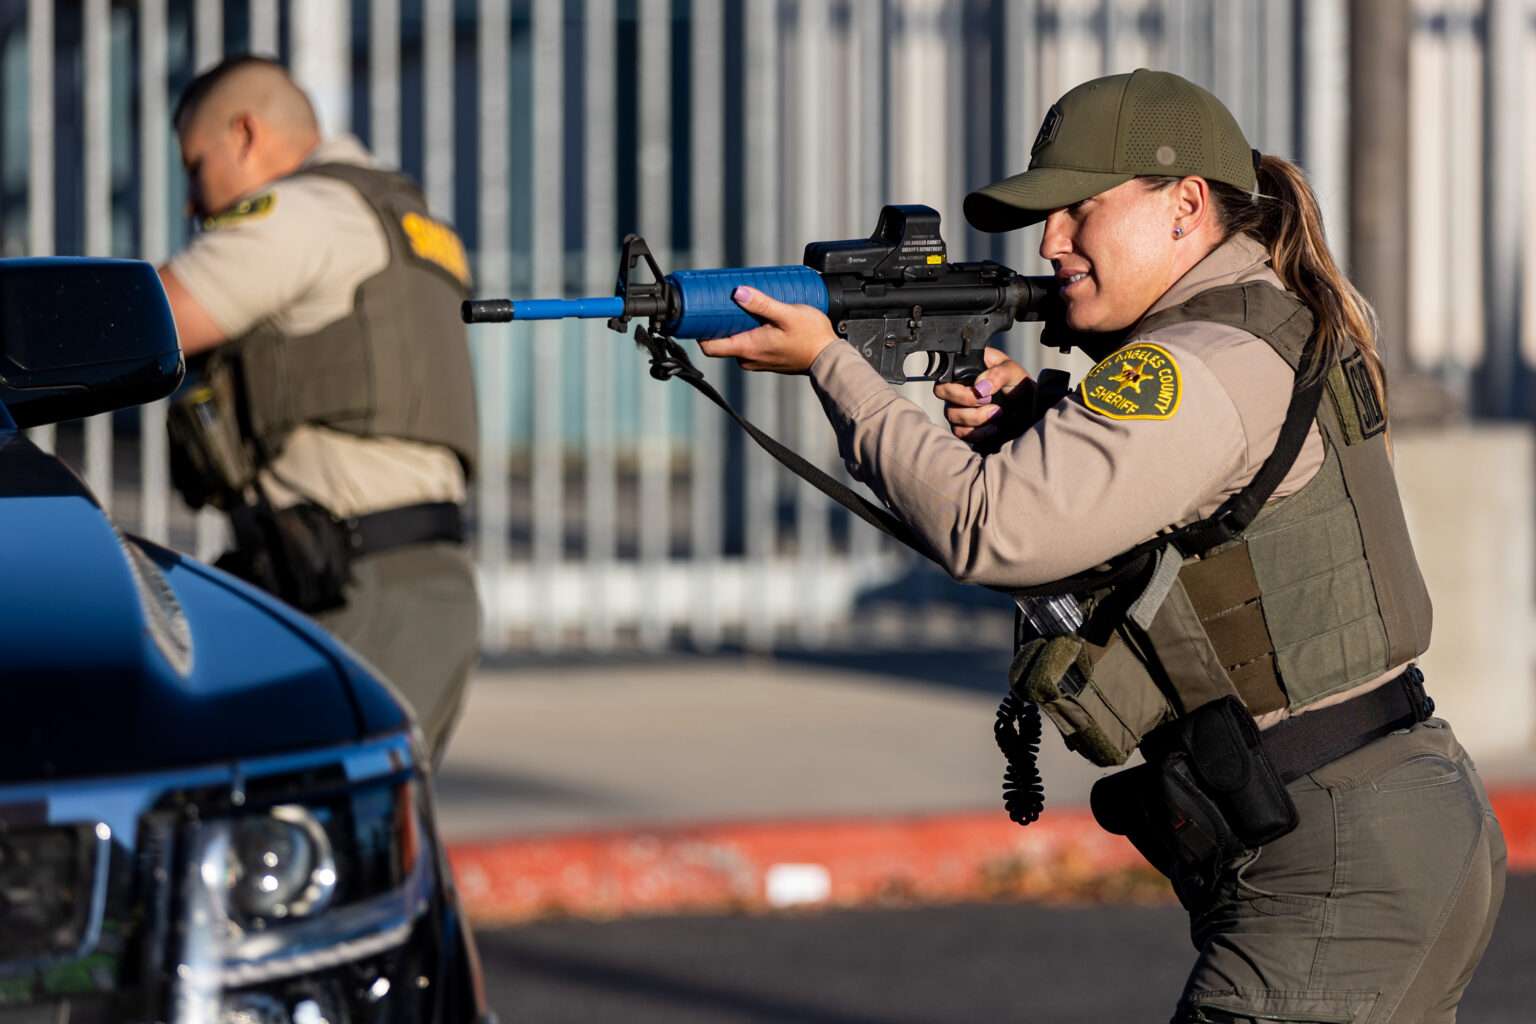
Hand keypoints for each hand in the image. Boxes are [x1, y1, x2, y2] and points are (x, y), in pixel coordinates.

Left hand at [696, 286, 837, 373]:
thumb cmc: (811, 337)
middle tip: (724, 299)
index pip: (709, 347)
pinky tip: (758, 316)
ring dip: (737, 324)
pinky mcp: (766, 359)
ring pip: (736, 341)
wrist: (829, 358)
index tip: (699, 313)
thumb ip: (762, 304)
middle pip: (721, 341)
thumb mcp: (787, 314)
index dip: (699, 331)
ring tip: (744, 304)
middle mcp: (748, 359)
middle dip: (720, 321)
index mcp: (747, 349)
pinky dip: (748, 331)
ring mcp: (757, 361)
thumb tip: (737, 292)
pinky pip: (749, 345)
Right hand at [933, 347, 1033, 448]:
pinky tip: (994, 428)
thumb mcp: (1014, 373)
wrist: (1029, 415)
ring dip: (976, 417)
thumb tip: (980, 387)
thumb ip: (998, 374)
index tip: (980, 390)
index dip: (957, 382)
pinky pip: (959, 432)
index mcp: (968, 366)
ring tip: (998, 414)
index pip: (947, 371)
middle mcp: (959, 386)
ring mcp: (959, 406)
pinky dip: (978, 433)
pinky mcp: (963, 426)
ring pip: (951, 414)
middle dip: (966, 399)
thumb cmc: (1019, 388)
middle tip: (988, 400)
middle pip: (942, 392)